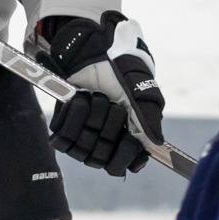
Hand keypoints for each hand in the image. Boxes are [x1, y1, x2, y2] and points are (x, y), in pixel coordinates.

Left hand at [35, 11, 164, 174]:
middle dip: (110, 127)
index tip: (129, 139)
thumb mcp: (143, 93)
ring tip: (97, 98)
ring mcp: (81, 137)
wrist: (96, 51)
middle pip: (101, 157)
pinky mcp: (62, 126)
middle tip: (114, 106)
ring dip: (93, 118)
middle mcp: (102, 144)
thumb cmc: (123, 74)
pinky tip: (81, 99)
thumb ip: (150, 119)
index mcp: (125, 142)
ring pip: (82, 149)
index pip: (120, 167)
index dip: (123, 157)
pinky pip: (62, 137)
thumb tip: (156, 144)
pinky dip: (73, 115)